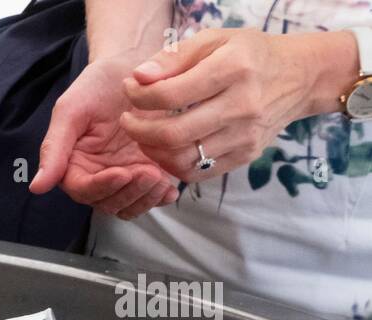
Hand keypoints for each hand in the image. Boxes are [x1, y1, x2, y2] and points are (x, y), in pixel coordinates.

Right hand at [31, 53, 179, 219]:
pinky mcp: (149, 171)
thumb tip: (37, 186)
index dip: (101, 187)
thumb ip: (53, 148)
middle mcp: (98, 174)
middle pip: (108, 202)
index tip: (120, 174)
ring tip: (158, 177)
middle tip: (147, 173)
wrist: (135, 66)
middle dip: (128, 192)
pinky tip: (168, 187)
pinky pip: (153, 196)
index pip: (82, 190)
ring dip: (145, 198)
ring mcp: (125, 175)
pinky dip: (161, 196)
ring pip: (130, 205)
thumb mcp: (70, 110)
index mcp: (74, 164)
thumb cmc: (99, 84)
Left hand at [121, 29, 358, 183]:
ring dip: (152, 151)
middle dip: (138, 130)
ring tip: (143, 135)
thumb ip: (174, 57)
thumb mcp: (215, 40)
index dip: (140, 97)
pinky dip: (173, 165)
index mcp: (233, 69)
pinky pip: (198, 172)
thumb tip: (138, 77)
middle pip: (174, 134)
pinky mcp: (246, 155)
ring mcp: (246, 135)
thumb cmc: (249, 54)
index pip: (171, 94)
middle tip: (128, 121)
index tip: (129, 90)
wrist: (299, 76)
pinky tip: (165, 149)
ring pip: (183, 159)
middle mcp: (242, 105)